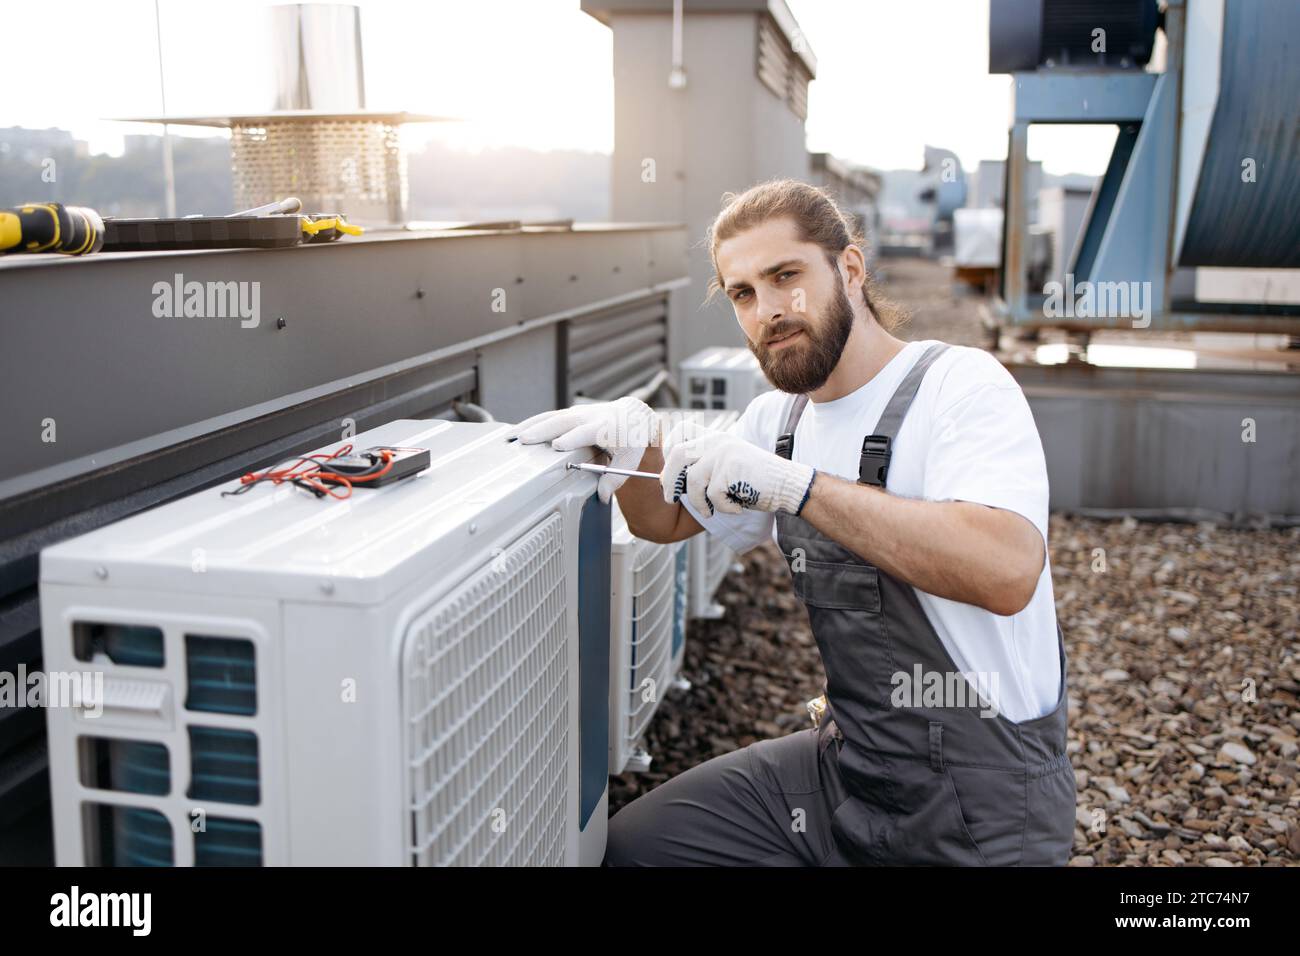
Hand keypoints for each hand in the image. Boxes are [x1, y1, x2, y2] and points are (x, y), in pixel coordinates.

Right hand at [505, 396, 659, 502]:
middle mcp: (588, 417)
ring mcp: (577, 414)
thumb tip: (602, 496)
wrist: (631, 415)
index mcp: (604, 428)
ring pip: (550, 417)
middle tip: (524, 440)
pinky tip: (515, 432)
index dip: (571, 439)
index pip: (585, 433)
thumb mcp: (630, 460)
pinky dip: (530, 423)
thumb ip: (616, 478)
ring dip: (529, 425)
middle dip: (542, 430)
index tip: (557, 446)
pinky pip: (547, 417)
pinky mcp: (568, 414)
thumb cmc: (630, 439)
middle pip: (562, 422)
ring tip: (511, 436)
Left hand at [659, 420, 815, 515]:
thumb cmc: (757, 482)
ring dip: (699, 502)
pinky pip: (712, 495)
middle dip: (670, 480)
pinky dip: (723, 508)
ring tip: (711, 510)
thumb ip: (704, 468)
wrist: (787, 485)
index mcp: (716, 438)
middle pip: (678, 454)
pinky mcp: (729, 469)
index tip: (668, 474)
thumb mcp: (727, 468)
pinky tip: (739, 507)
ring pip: (693, 480)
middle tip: (670, 499)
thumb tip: (670, 482)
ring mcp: (723, 453)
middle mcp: (717, 441)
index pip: (683, 432)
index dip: (669, 450)